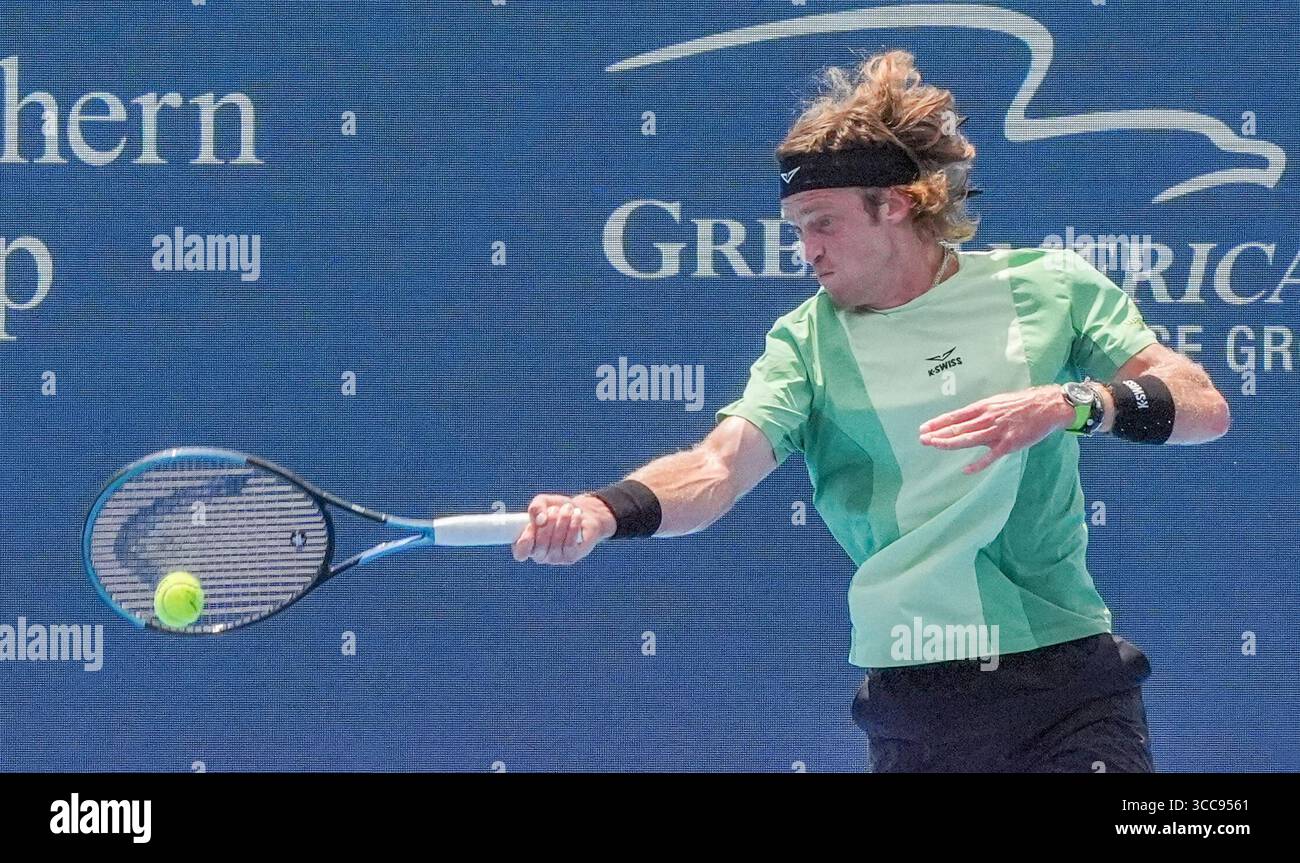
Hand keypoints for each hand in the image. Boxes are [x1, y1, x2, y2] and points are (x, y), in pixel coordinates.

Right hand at [511, 493, 616, 564]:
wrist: (582, 512)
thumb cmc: (558, 509)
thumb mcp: (543, 502)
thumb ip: (536, 507)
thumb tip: (540, 520)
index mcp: (528, 544)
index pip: (520, 553)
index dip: (524, 540)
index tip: (531, 525)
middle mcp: (540, 555)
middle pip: (540, 545)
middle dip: (548, 523)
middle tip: (555, 509)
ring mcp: (555, 559)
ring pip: (555, 543)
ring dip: (562, 521)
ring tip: (568, 508)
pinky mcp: (570, 558)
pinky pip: (569, 544)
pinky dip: (573, 527)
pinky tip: (576, 515)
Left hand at [918, 384, 1074, 473]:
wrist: (1049, 406)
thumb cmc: (1023, 404)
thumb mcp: (998, 402)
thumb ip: (982, 413)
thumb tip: (966, 421)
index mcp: (984, 407)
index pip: (955, 416)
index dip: (938, 422)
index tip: (924, 428)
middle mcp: (987, 418)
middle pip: (958, 428)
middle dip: (938, 434)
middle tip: (922, 439)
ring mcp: (998, 431)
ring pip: (968, 439)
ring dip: (949, 444)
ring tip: (934, 446)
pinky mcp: (1009, 444)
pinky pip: (991, 456)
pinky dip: (978, 464)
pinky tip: (966, 470)